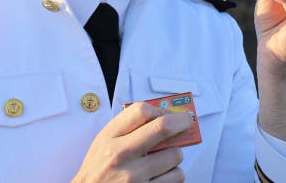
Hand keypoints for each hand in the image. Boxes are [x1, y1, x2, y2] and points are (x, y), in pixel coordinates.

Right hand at [71, 102, 191, 182]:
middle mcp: (121, 156)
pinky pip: (176, 177)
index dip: (161, 109)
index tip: (168, 113)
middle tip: (187, 121)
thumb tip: (162, 115)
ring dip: (175, 155)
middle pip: (163, 128)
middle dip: (182, 122)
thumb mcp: (104, 141)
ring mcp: (135, 178)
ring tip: (163, 158)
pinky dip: (174, 174)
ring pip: (175, 155)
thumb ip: (127, 126)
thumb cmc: (98, 170)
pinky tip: (162, 174)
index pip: (142, 111)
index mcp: (110, 138)